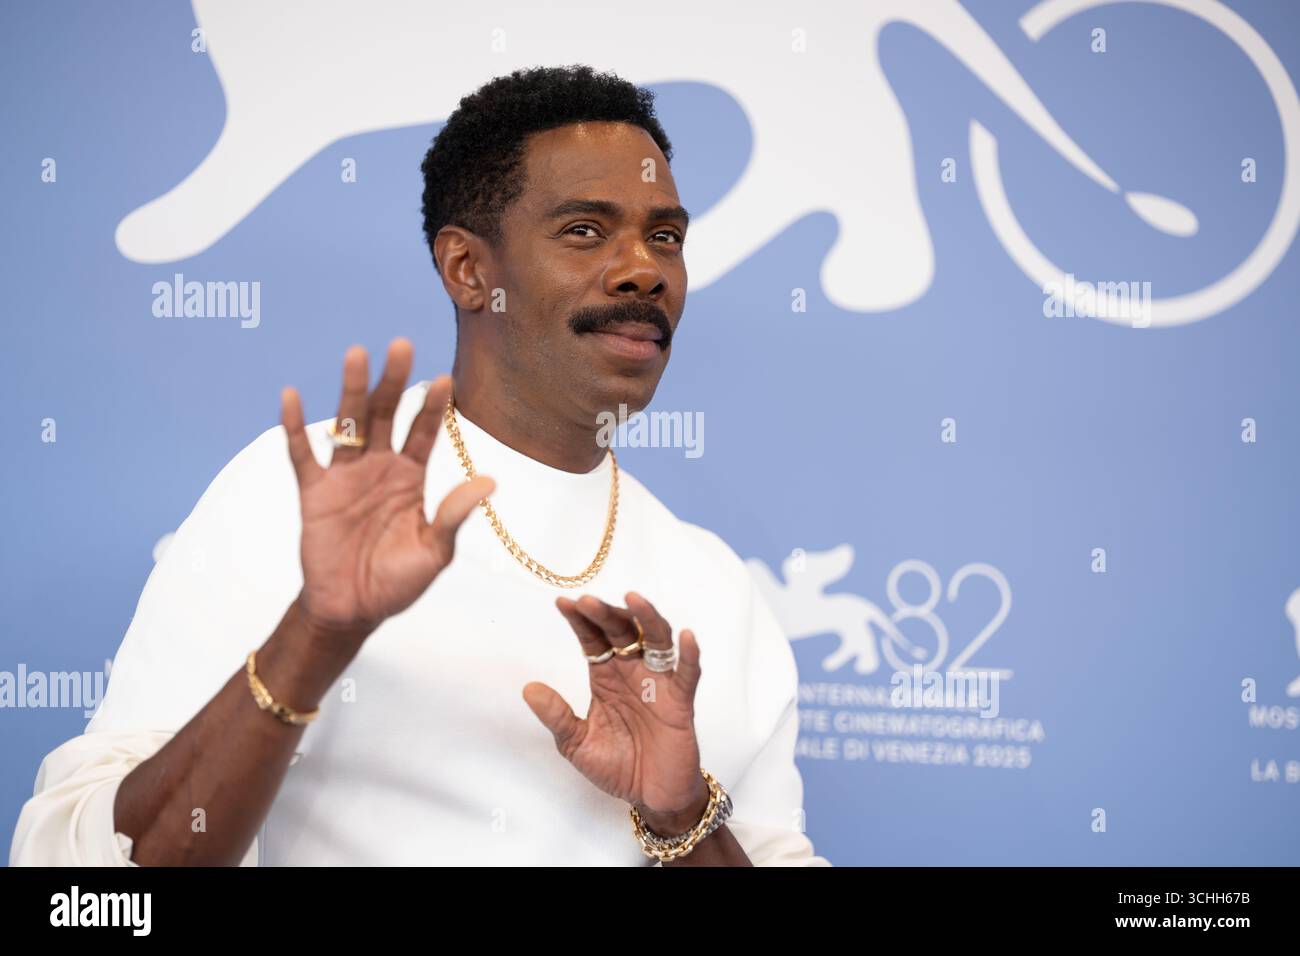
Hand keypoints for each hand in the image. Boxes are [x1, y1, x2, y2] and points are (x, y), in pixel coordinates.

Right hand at [281, 339, 493, 637]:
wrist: (353, 610)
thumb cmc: (396, 582)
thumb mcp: (434, 552)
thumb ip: (454, 515)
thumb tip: (488, 481)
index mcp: (410, 478)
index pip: (424, 433)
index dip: (433, 407)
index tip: (444, 378)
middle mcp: (378, 468)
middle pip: (386, 415)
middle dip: (393, 382)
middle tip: (401, 345)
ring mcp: (345, 476)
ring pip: (349, 425)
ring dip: (352, 391)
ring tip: (358, 355)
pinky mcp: (314, 493)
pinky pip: (302, 455)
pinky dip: (296, 428)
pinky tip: (292, 397)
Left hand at [522, 592, 709, 834]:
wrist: (651, 797)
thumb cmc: (618, 766)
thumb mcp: (577, 743)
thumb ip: (557, 716)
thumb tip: (528, 689)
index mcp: (606, 678)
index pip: (592, 639)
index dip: (580, 621)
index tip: (563, 602)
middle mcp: (632, 673)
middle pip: (622, 632)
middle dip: (605, 614)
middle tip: (588, 601)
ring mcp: (658, 684)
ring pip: (657, 640)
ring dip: (646, 618)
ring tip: (632, 599)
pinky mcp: (680, 703)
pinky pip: (688, 674)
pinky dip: (689, 654)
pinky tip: (686, 636)